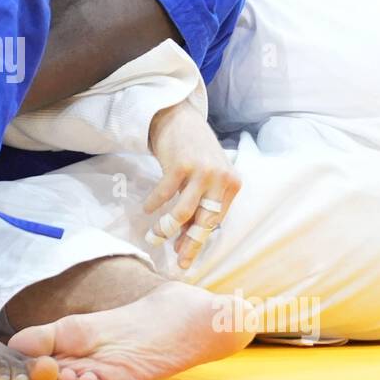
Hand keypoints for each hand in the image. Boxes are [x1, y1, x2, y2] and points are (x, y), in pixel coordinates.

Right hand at [144, 99, 240, 269]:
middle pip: (204, 221)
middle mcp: (221, 179)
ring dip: (166, 228)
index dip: (198, 241)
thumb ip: (200, 205)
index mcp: (232, 184)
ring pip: (184, 213)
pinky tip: (147, 209)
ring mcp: (202, 171)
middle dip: (188, 245)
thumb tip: (184, 240)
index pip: (215, 221)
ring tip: (153, 236)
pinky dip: (154, 204)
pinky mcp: (181, 165)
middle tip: (175, 260)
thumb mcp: (206, 178)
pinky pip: (164, 194)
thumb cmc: (193, 152)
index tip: (185, 258)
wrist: (180, 119)